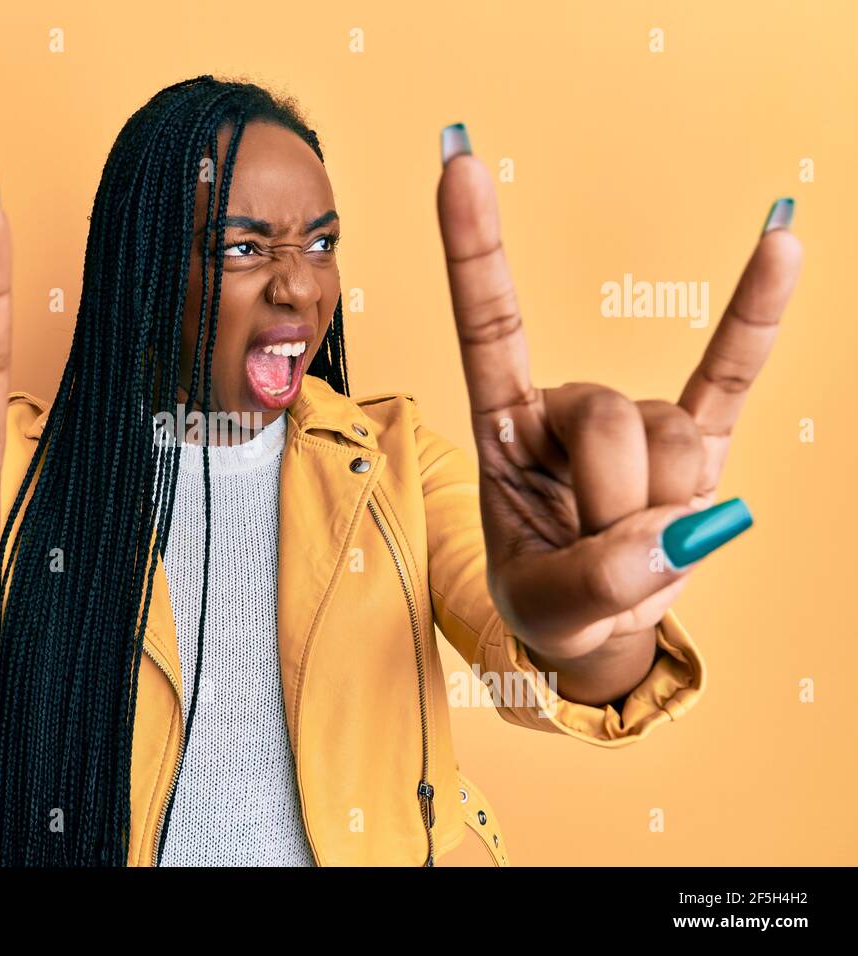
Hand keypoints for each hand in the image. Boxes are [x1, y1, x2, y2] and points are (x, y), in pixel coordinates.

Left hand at [435, 126, 801, 698]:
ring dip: (662, 514)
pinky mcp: (700, 435)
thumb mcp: (543, 607)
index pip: (487, 324)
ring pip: (670, 442)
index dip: (474, 248)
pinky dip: (757, 315)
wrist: (597, 622)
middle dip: (612, 506)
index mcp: (506, 428)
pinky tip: (783, 243)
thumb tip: (668, 539)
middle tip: (599, 554)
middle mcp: (571, 407)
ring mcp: (638, 418)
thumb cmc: (547, 599)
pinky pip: (732, 372)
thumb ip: (591, 582)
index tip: (460, 164)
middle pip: (610, 420)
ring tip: (634, 544)